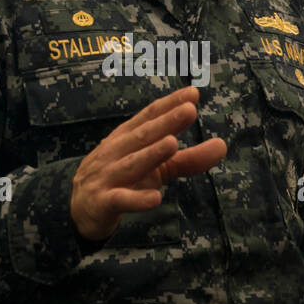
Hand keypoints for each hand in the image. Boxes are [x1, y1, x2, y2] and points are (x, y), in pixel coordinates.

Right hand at [70, 86, 226, 241]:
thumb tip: (223, 145)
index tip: (193, 93)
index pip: (150, 117)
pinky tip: (155, 198)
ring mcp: (107, 176)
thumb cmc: (124, 180)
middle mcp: (116, 152)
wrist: (79, 210)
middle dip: (165, 122)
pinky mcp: (102, 202)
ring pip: (132, 164)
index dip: (170, 105)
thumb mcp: (157, 168)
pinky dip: (136, 199)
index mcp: (128, 138)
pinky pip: (120, 200)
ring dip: (151, 154)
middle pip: (142, 135)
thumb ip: (189, 158)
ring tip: (172, 143)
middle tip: (189, 110)